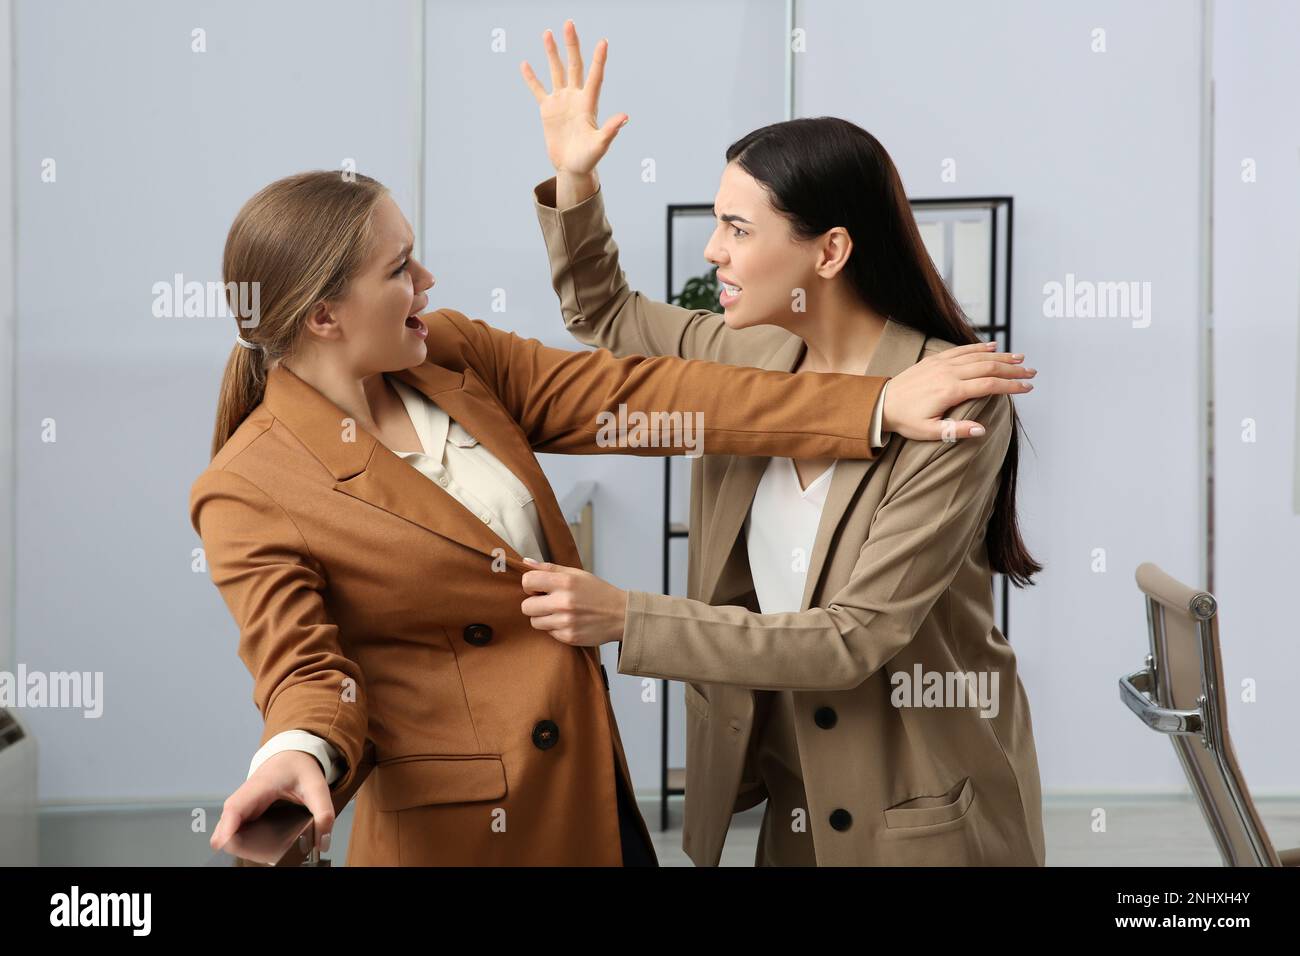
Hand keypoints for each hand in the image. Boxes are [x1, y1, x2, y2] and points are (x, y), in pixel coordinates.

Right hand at [209, 750, 334, 854]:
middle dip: (238, 844)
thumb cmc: (298, 767)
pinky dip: (242, 842)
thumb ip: (323, 813)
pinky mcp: (244, 815)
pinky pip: (234, 833)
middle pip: (226, 828)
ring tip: (263, 853)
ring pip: (228, 833)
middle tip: (262, 854)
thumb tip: (323, 842)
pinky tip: (258, 849)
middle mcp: (243, 799)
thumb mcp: (317, 786)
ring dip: (240, 845)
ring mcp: (241, 808)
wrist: (292, 756)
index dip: (226, 829)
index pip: (234, 809)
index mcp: (258, 787)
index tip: (224, 844)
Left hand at [519, 558, 627, 646]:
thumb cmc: (598, 592)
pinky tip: (568, 622)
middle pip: (526, 606)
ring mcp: (566, 622)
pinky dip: (555, 628)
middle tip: (547, 602)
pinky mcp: (569, 637)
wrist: (621, 615)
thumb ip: (550, 568)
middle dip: (534, 604)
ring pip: (534, 622)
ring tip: (558, 613)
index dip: (530, 585)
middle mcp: (564, 602)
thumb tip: (525, 562)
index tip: (539, 588)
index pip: (528, 581)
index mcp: (565, 582)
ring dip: (543, 618)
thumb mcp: (577, 574)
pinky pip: (548, 633)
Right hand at [520, 19, 627, 175]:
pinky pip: (538, 89)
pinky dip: (531, 78)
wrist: (572, 168)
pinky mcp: (548, 109)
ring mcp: (561, 101)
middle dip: (572, 45)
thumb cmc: (588, 159)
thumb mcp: (600, 145)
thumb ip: (611, 130)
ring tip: (547, 33)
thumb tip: (625, 116)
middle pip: (574, 65)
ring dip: (552, 52)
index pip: (595, 77)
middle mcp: (576, 97)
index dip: (599, 60)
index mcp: (589, 104)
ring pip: (556, 71)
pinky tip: (525, 64)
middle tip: (569, 23)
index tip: (603, 42)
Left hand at [882, 341, 1035, 440]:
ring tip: (1020, 358)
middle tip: (1032, 372)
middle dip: (1013, 369)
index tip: (1027, 388)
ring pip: (977, 356)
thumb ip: (956, 430)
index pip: (989, 385)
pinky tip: (993, 347)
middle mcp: (948, 373)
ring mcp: (941, 363)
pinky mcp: (935, 359)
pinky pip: (961, 349)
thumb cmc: (905, 420)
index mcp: (950, 391)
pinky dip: (979, 347)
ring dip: (1001, 356)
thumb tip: (983, 429)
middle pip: (988, 366)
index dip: (1011, 385)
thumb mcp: (929, 432)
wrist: (881, 403)